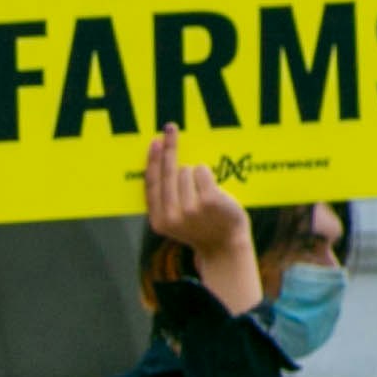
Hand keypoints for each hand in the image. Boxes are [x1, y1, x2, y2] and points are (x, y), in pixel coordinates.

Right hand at [143, 126, 262, 315]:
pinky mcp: (208, 200)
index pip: (152, 184)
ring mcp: (190, 208)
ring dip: (196, 173)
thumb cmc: (201, 228)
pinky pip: (202, 172)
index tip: (155, 142)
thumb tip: (162, 164)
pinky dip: (207, 174)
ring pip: (186, 171)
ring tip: (203, 191)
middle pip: (167, 172)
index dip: (152, 161)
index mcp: (159, 220)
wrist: (224, 247)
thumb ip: (165, 201)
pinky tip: (212, 188)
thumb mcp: (175, 222)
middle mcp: (172, 215)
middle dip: (169, 148)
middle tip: (171, 129)